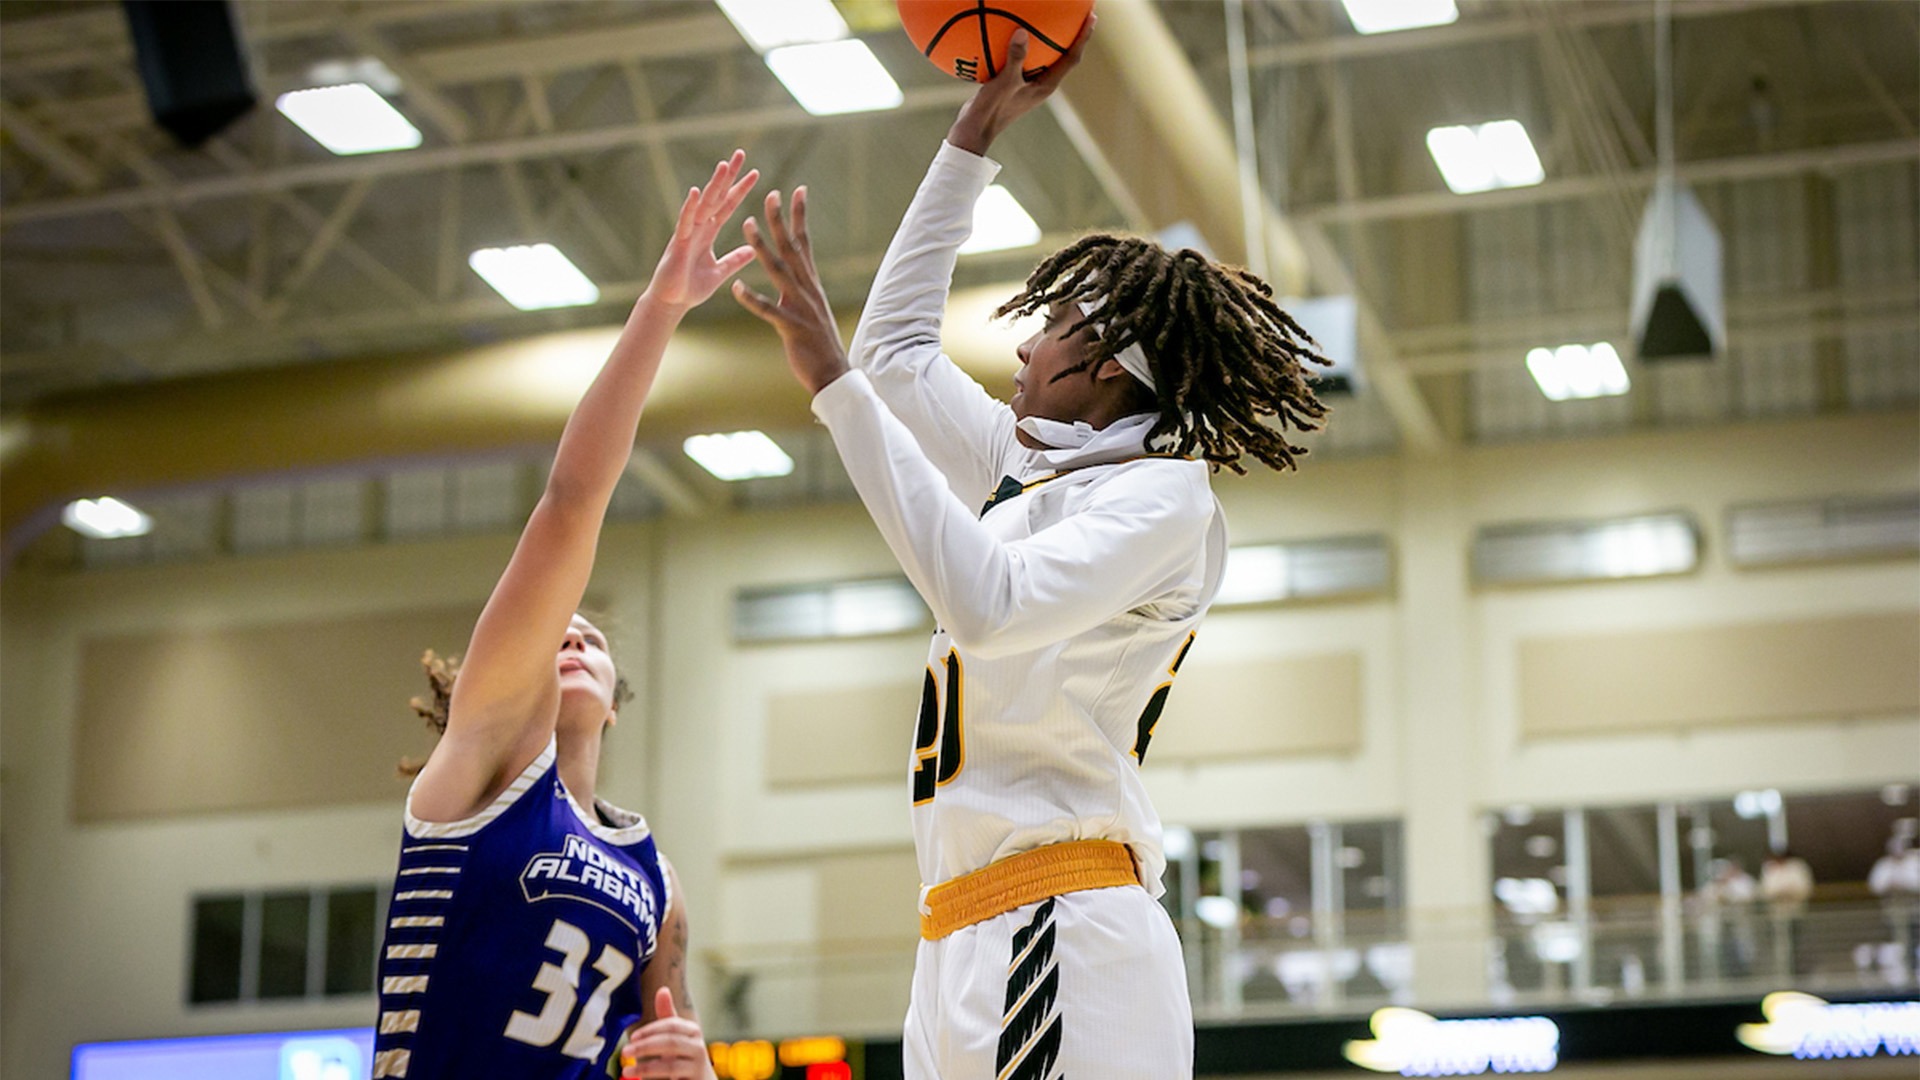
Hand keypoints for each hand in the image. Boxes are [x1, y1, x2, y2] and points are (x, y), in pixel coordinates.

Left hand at [620, 987, 709, 1079]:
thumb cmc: (685, 1056)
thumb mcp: (676, 1035)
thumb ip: (667, 1016)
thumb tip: (662, 989)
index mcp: (692, 1031)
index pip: (672, 1025)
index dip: (651, 1030)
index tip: (632, 1037)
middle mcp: (698, 1047)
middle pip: (671, 1043)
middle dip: (645, 1047)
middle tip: (625, 1052)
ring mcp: (697, 1067)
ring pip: (671, 1066)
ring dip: (646, 1068)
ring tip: (627, 1070)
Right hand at [644, 151, 759, 311]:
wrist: (671, 304)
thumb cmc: (690, 289)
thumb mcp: (719, 273)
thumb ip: (734, 260)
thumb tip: (753, 250)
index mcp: (708, 233)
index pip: (728, 206)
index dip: (740, 189)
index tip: (755, 173)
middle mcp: (698, 228)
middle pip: (716, 197)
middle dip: (728, 176)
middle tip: (740, 154)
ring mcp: (687, 234)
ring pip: (703, 204)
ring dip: (713, 185)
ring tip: (724, 166)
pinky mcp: (678, 244)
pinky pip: (685, 223)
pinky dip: (690, 208)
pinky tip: (696, 193)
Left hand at [732, 187, 850, 394]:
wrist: (832, 374)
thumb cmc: (818, 344)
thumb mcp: (809, 310)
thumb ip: (800, 292)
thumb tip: (793, 278)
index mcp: (810, 284)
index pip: (805, 243)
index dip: (800, 216)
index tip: (797, 190)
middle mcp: (807, 290)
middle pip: (792, 248)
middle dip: (780, 220)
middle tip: (770, 194)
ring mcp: (801, 308)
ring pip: (779, 271)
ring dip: (761, 247)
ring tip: (746, 225)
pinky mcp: (791, 328)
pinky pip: (769, 310)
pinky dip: (752, 299)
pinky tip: (736, 288)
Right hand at [946, 15, 1096, 155]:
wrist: (974, 130)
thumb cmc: (992, 111)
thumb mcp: (1003, 83)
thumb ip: (1014, 58)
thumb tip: (1021, 31)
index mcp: (1047, 86)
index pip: (1072, 58)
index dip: (1083, 37)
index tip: (1092, 17)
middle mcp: (1041, 84)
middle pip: (1063, 54)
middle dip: (1071, 33)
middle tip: (1077, 12)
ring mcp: (1027, 83)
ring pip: (1043, 55)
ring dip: (1047, 36)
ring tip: (1047, 15)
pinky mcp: (1013, 82)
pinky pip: (1021, 57)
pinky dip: (1019, 42)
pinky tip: (1008, 27)